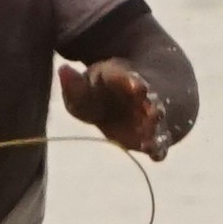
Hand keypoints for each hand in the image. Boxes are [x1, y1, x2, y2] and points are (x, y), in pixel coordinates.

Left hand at [61, 55, 185, 158]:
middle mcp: (142, 97)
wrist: (134, 97)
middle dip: (153, 106)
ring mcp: (150, 117)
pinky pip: (160, 143)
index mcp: (124, 78)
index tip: (136, 86)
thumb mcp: (86, 85)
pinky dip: (158, 148)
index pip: (128, 78)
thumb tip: (63, 70)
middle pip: (151, 100)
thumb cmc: (104, 92)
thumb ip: (74, 85)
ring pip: (158, 123)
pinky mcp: (154, 136)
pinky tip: (155, 154)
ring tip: (152, 138)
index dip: (131, 82)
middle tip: (155, 111)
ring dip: (156, 129)